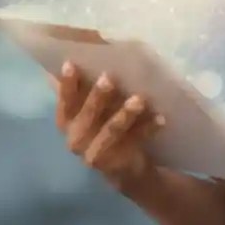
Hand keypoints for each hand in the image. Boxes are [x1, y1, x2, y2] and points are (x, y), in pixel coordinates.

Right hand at [49, 60, 165, 189]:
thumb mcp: (93, 110)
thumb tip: (81, 54)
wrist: (123, 170)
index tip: (71, 63)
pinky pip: (134, 141)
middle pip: (87, 115)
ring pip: (111, 130)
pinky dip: (148, 128)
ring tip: (139, 99)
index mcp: (66, 123)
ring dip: (125, 114)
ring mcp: (94, 154)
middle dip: (98, 96)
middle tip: (109, 78)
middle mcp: (75, 140)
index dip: (66, 84)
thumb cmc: (104, 128)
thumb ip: (84, 89)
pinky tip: (160, 118)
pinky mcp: (116, 164)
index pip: (64, 101)